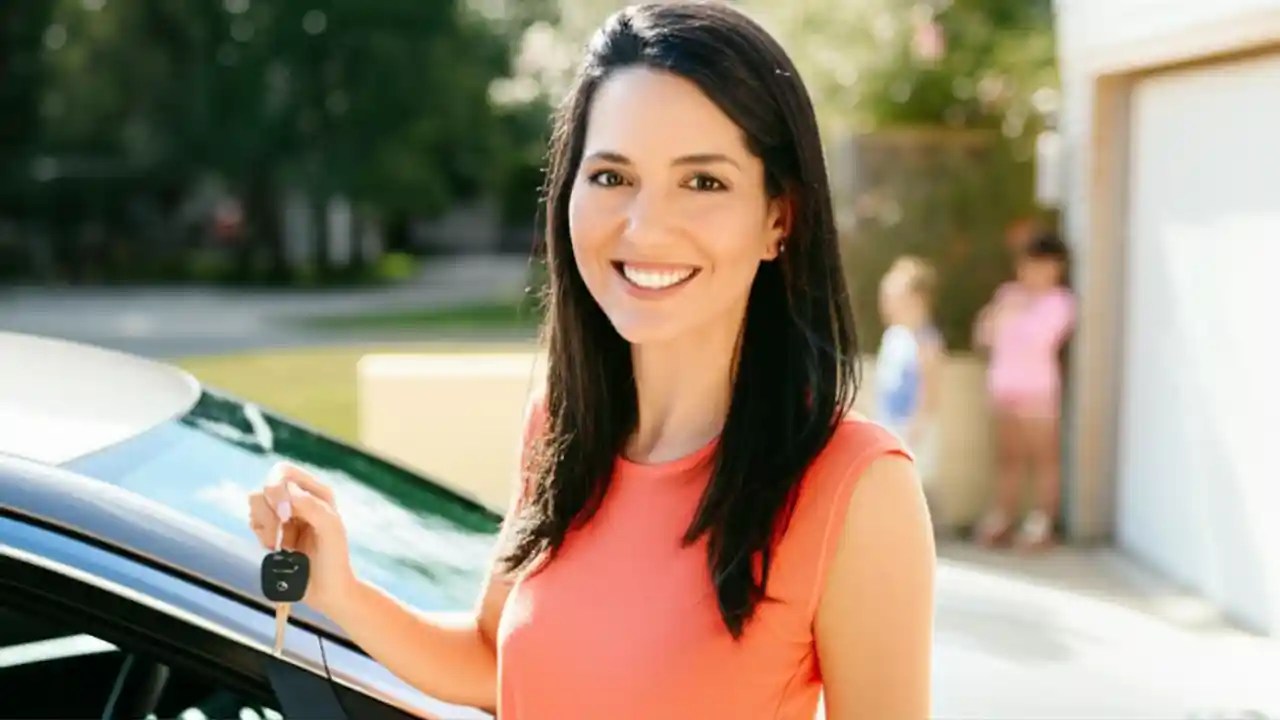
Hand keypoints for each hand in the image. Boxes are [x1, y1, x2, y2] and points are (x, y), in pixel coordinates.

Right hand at [248, 461, 356, 617]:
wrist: (327, 590)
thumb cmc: (334, 559)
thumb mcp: (332, 530)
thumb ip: (313, 507)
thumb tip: (289, 493)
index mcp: (316, 492)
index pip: (283, 472)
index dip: (276, 489)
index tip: (285, 516)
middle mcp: (299, 499)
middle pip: (264, 488)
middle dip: (268, 514)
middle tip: (281, 539)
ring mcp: (284, 514)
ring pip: (255, 505)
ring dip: (264, 528)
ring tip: (282, 547)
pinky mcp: (272, 530)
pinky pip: (253, 523)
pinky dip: (262, 537)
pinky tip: (278, 549)